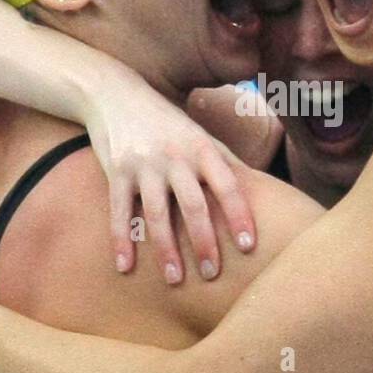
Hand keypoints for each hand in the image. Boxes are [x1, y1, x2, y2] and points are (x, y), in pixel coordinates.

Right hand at [84, 81, 256, 283]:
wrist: (114, 93)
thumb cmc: (166, 121)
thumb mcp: (198, 135)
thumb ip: (223, 162)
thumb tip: (258, 191)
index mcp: (202, 148)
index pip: (227, 185)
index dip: (239, 215)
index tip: (248, 246)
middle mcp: (175, 156)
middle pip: (194, 205)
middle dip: (204, 242)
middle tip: (213, 274)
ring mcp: (144, 164)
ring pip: (157, 214)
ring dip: (166, 250)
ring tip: (175, 280)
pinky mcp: (116, 170)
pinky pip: (119, 211)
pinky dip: (122, 240)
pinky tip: (125, 267)